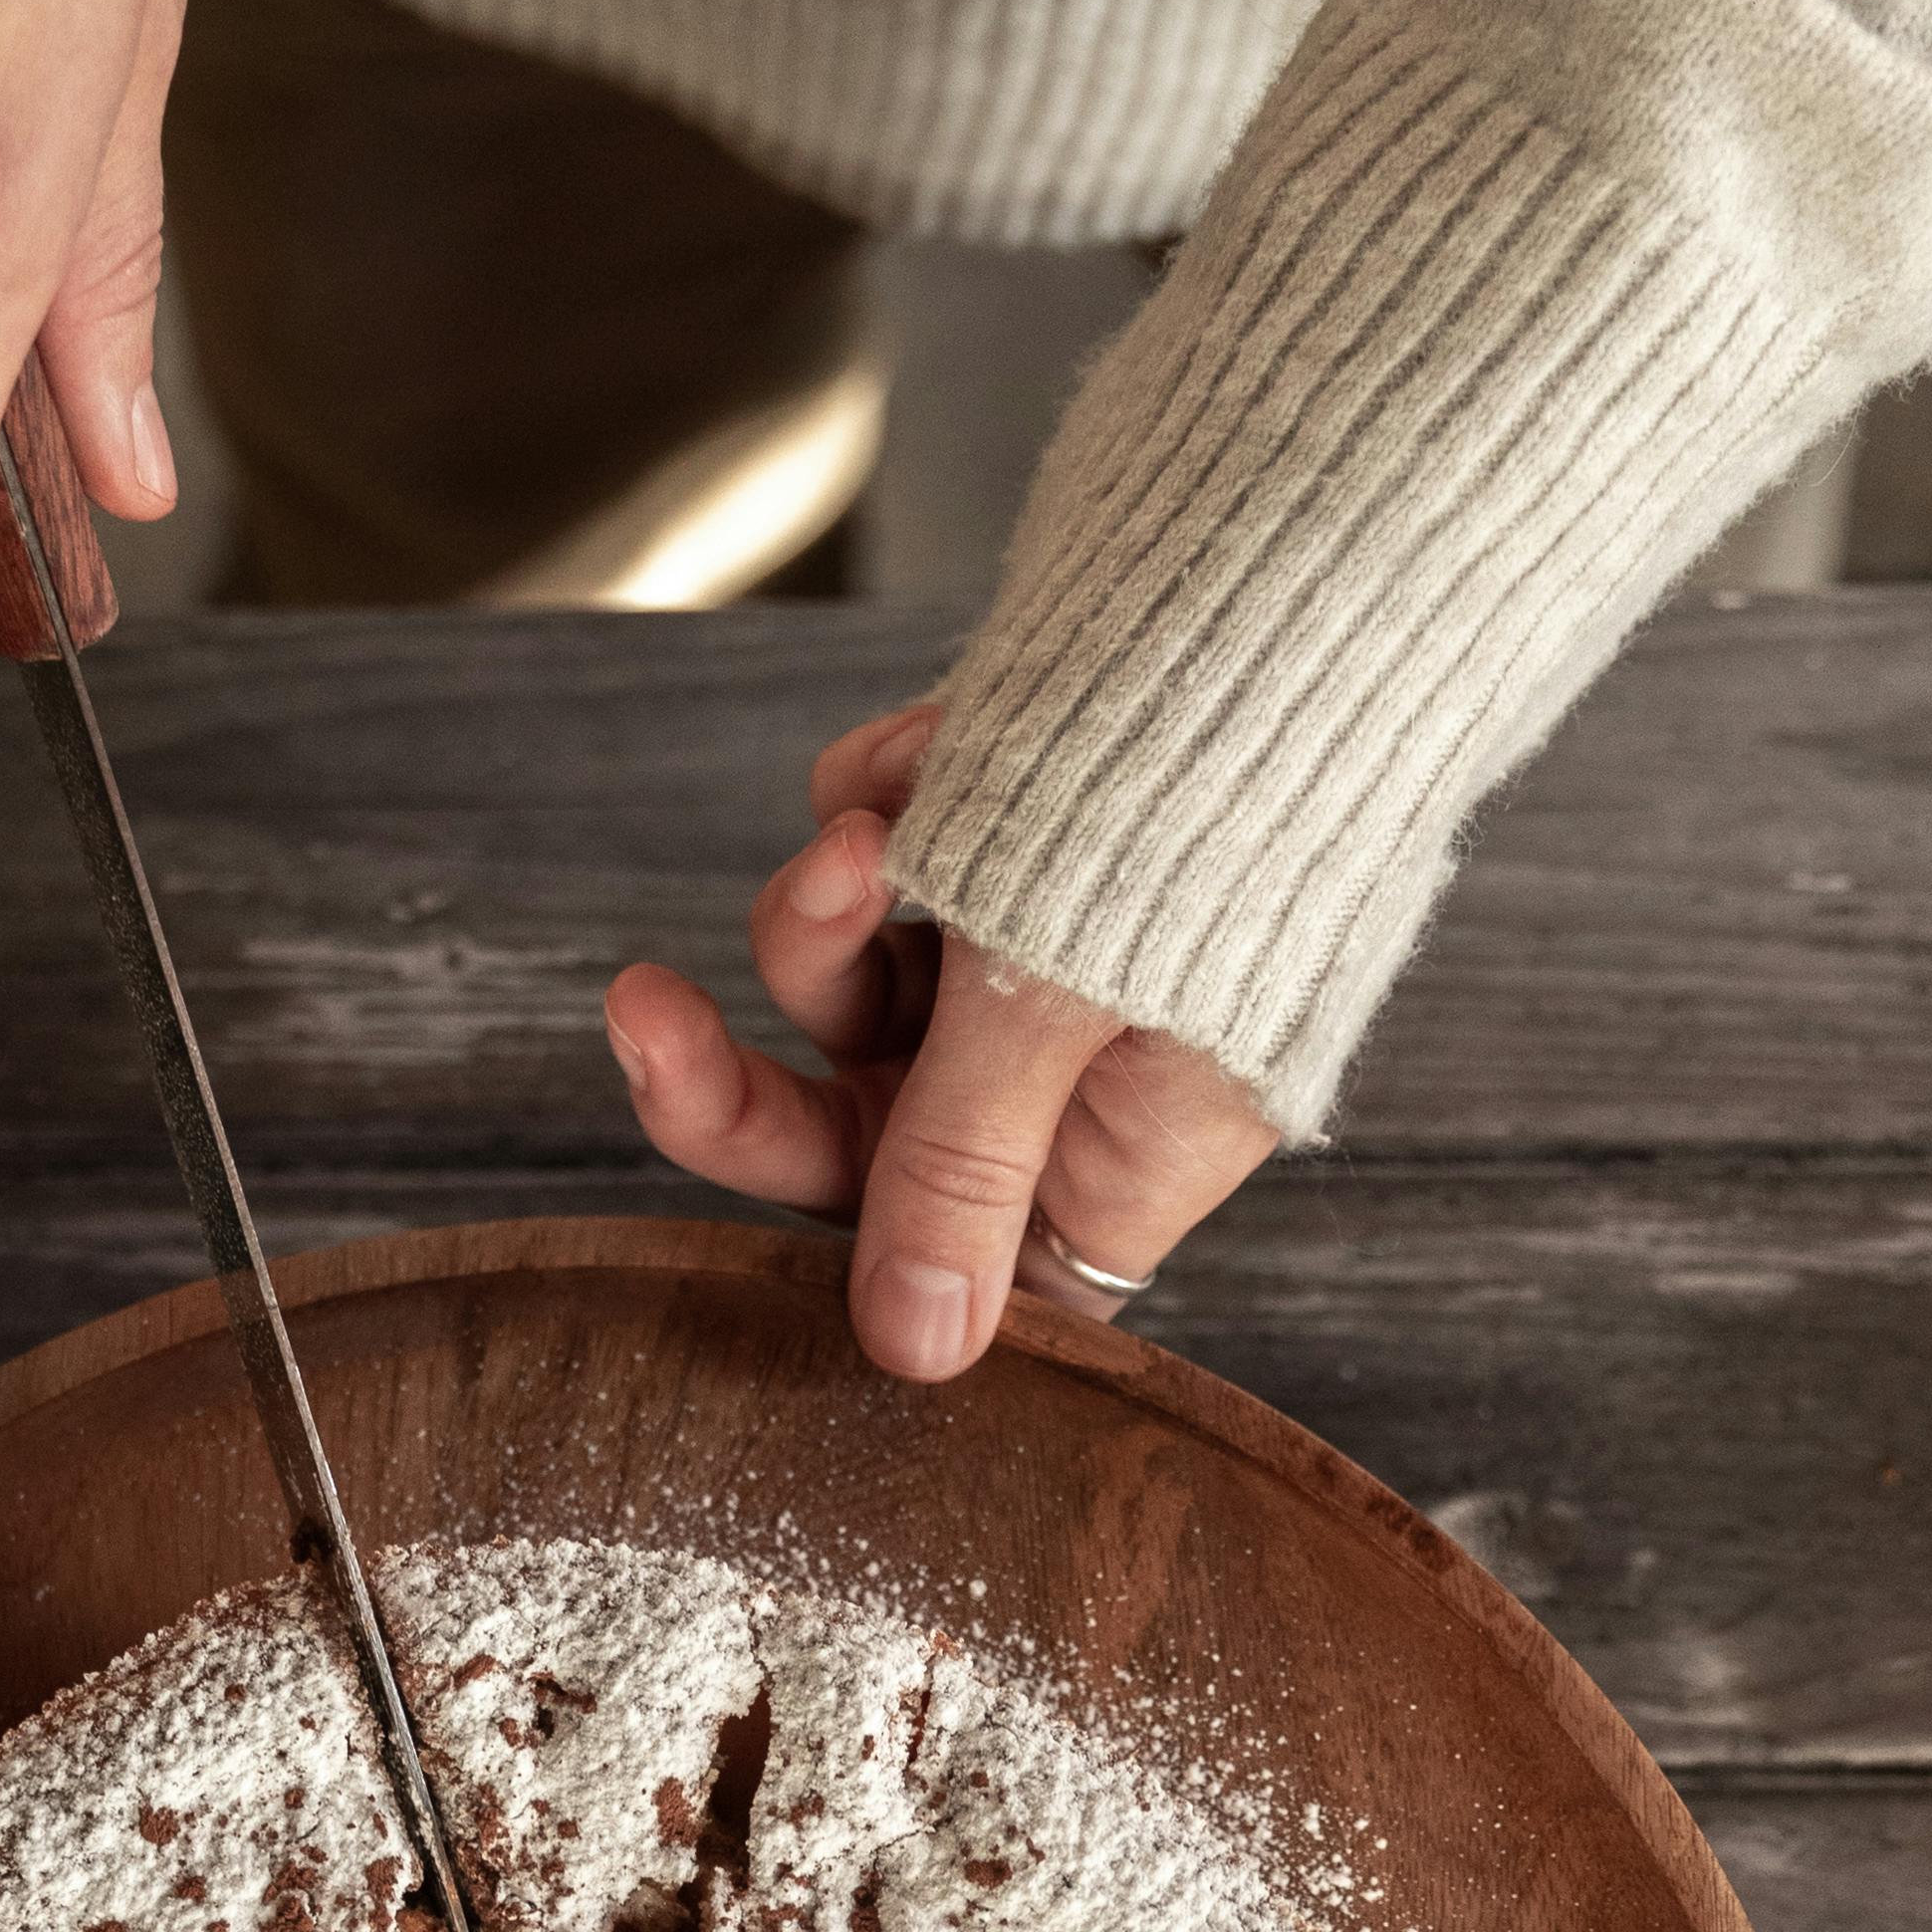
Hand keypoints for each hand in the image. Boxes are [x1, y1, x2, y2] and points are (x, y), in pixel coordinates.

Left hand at [606, 704, 1280, 1379]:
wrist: (1291, 577)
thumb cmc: (1211, 803)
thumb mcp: (1062, 1000)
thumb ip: (966, 1164)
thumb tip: (916, 1354)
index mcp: (1119, 1162)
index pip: (950, 1265)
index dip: (833, 1235)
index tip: (725, 1141)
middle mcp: (1070, 1085)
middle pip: (855, 1132)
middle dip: (736, 1068)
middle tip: (640, 1005)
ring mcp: (1029, 967)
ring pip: (845, 980)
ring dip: (827, 900)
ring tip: (877, 822)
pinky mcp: (1001, 856)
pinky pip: (875, 851)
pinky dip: (886, 798)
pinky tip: (956, 740)